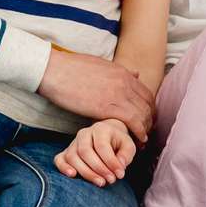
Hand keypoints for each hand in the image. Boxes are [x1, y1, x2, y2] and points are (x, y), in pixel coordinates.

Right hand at [36, 50, 154, 144]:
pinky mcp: (108, 107)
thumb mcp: (100, 65)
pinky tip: (138, 142)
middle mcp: (124, 82)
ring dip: (146, 129)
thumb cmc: (71, 68)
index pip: (146, 93)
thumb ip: (119, 71)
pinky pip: (133, 122)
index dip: (149, 108)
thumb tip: (136, 73)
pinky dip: (139, 133)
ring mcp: (118, 94)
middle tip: (148, 133)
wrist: (54, 70)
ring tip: (143, 141)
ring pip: (143, 115)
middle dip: (150, 120)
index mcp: (122, 72)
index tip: (147, 119)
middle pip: (147, 105)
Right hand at [54, 119, 136, 185]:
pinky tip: (73, 175)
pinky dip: (63, 168)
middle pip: (86, 152)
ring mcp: (73, 143)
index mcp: (100, 129)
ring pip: (73, 157)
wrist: (107, 137)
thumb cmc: (118, 143)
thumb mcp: (128, 146)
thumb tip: (119, 166)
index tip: (120, 175)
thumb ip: (126, 155)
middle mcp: (84, 134)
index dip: (111, 162)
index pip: (102, 146)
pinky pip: (59, 160)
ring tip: (100, 182)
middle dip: (99, 169)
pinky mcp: (66, 152)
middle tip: (110, 180)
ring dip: (86, 172)